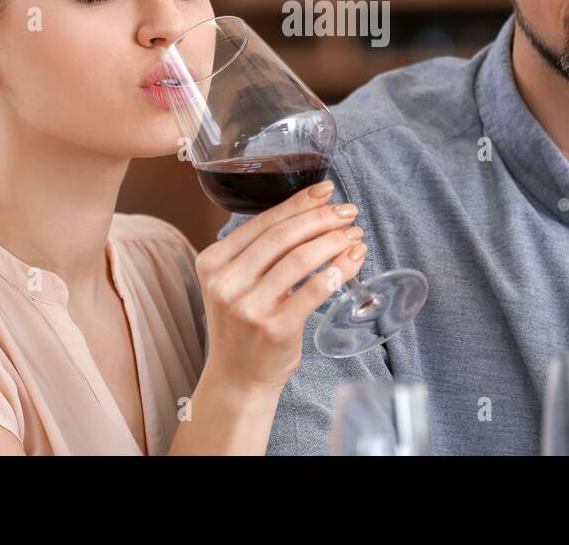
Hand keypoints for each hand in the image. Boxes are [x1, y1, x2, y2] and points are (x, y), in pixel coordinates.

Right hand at [194, 181, 366, 394]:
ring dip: (334, 242)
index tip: (326, 190)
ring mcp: (249, 306)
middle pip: (283, 236)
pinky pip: (314, 289)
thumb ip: (259, 251)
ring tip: (355, 236)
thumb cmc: (244, 324)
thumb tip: (310, 210)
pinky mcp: (275, 327)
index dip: (298, 202)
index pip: (263, 222)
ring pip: (300, 259)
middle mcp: (226, 282)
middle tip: (348, 212)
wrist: (237, 377)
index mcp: (213, 262)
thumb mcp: (236, 282)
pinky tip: (353, 261)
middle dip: (321, 218)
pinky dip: (337, 271)